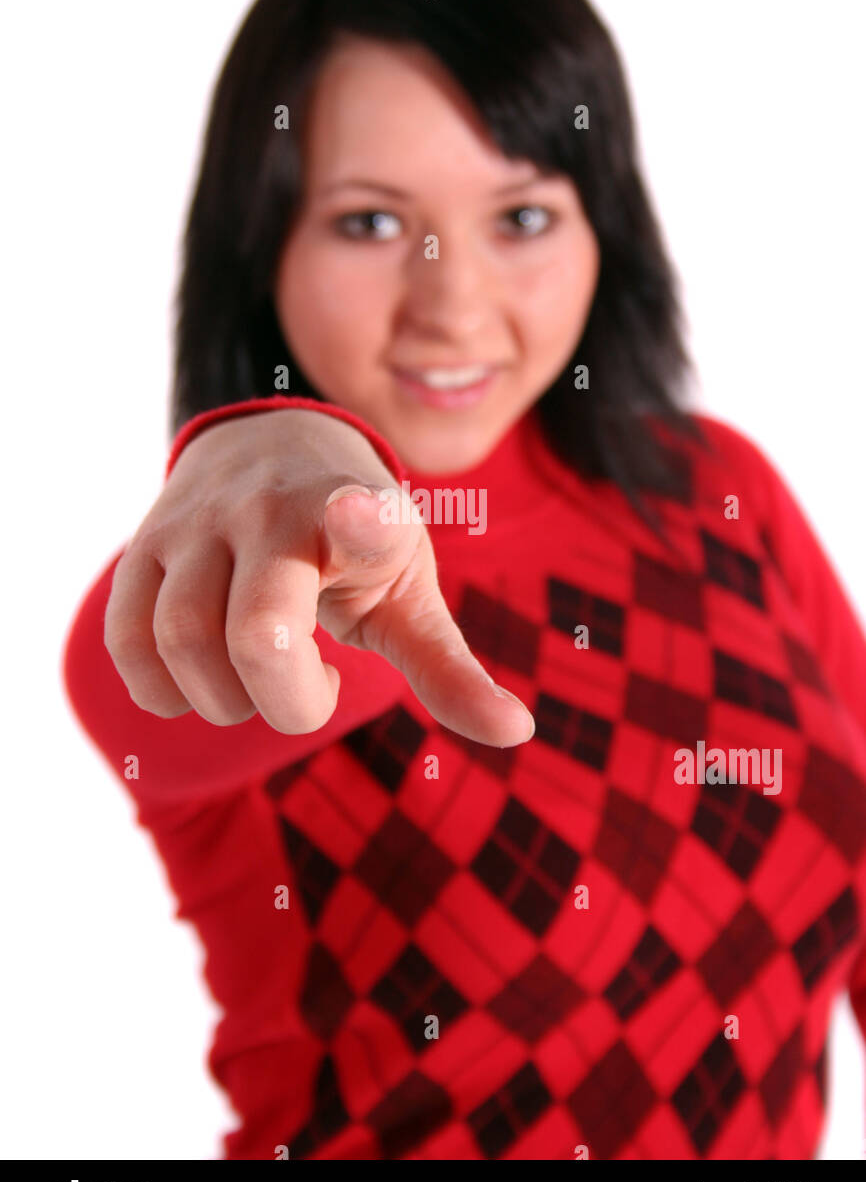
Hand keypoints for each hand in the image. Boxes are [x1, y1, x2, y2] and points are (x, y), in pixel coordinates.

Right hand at [103, 407, 534, 746]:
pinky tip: (205, 681)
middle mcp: (266, 509)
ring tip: (264, 681)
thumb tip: (519, 735)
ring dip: (226, 700)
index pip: (353, 513)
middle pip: (252, 634)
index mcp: (350, 512)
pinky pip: (127, 642)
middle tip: (316, 688)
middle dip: (289, 700)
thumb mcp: (409, 592)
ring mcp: (195, 525)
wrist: (274, 447)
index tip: (359, 512)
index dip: (358, 520)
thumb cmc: (358, 536)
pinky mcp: (144, 548)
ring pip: (180, 642)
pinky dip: (161, 689)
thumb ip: (449, 668)